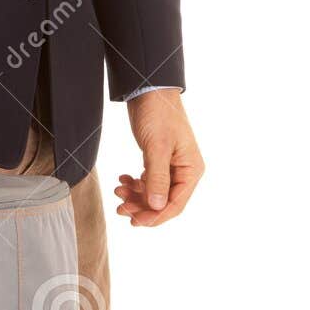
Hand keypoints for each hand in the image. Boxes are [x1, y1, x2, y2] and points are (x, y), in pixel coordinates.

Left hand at [115, 89, 204, 227]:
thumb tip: (157, 207)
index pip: (176, 204)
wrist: (148, 88)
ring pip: (154, 192)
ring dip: (136, 196)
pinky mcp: (159, 159)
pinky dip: (135, 183)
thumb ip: (157, 178)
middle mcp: (185, 170)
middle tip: (120, 208)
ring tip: (118, 190)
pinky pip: (148, 180)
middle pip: (164, 201)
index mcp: (191, 169)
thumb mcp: (156, 147)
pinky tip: (122, 179)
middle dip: (142, 206)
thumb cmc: (157, 113)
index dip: (156, 216)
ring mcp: (172, 165)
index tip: (135, 221)